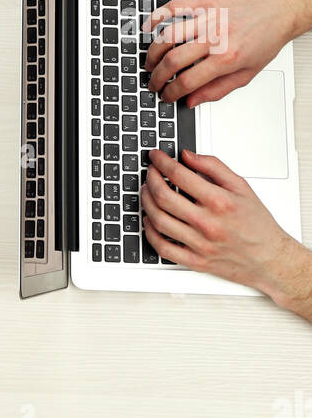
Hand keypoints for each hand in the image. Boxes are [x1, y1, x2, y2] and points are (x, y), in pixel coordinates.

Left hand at [141, 149, 303, 299]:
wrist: (270, 260)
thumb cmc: (258, 224)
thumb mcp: (241, 187)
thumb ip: (213, 166)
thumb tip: (188, 155)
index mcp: (219, 202)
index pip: (179, 175)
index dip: (161, 162)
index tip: (155, 156)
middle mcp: (208, 223)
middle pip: (163, 196)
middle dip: (150, 178)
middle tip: (149, 171)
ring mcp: (200, 244)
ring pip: (159, 220)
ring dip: (146, 202)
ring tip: (147, 191)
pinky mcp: (196, 261)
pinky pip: (163, 248)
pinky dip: (150, 233)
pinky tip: (149, 221)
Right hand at [144, 0, 303, 106]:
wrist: (277, 11)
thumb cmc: (265, 39)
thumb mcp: (247, 74)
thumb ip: (217, 90)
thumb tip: (193, 100)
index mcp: (226, 59)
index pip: (188, 81)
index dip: (171, 92)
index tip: (165, 96)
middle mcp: (215, 38)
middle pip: (173, 60)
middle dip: (157, 76)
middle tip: (153, 82)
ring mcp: (207, 18)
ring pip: (167, 36)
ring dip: (153, 52)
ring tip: (151, 62)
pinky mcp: (204, 2)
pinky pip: (173, 7)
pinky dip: (156, 17)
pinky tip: (149, 28)